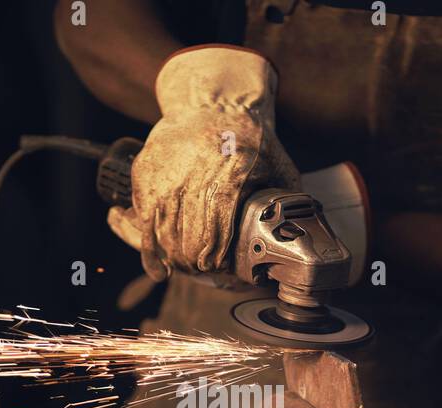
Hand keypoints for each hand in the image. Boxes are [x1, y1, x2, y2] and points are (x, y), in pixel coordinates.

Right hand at [109, 46, 299, 281]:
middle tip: (205, 271)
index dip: (218, 260)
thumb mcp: (277, 164)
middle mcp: (191, 179)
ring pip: (165, 236)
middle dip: (197, 264)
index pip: (217, 236)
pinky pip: (144, 222)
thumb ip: (286, 200)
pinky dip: (150, 251)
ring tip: (187, 269)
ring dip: (176, 260)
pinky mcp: (145, 175)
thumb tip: (297, 235)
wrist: (213, 101)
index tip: (223, 270)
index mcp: (228, 180)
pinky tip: (158, 268)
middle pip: (188, 242)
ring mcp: (164, 177)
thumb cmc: (249, 138)